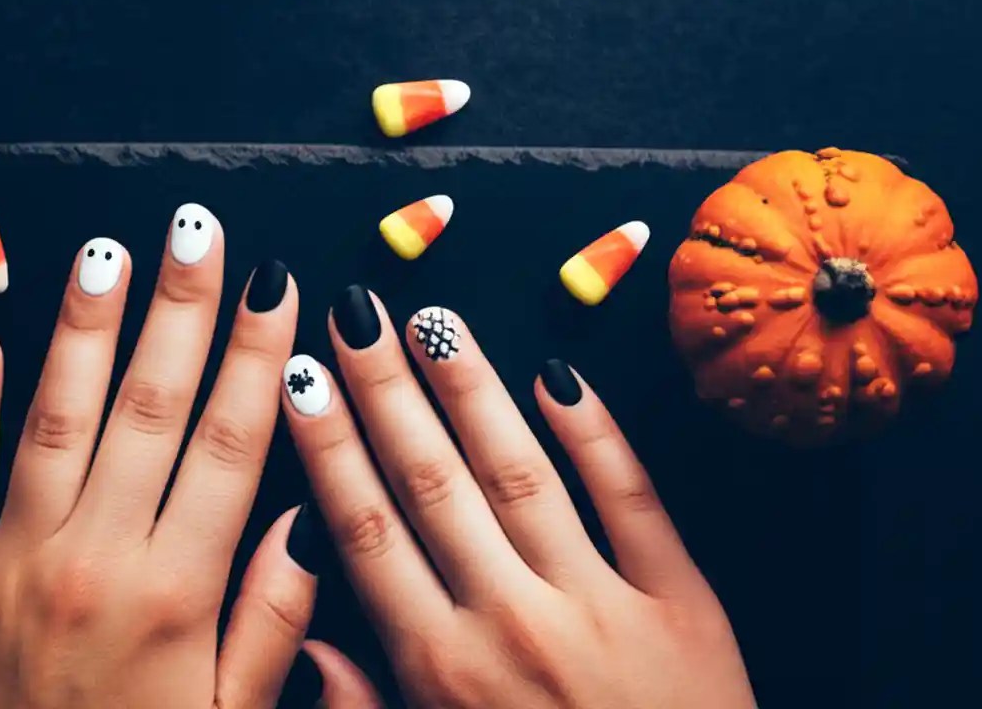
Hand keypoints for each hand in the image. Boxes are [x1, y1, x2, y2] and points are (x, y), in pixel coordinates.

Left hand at [0, 208, 372, 707]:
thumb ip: (271, 626)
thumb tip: (305, 525)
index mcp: (175, 593)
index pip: (232, 445)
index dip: (259, 357)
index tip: (278, 286)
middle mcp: (92, 556)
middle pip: (150, 408)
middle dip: (182, 309)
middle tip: (199, 230)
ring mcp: (8, 559)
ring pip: (56, 417)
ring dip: (84, 329)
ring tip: (108, 253)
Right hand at [280, 287, 756, 707]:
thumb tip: (309, 638)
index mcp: (441, 672)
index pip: (367, 532)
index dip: (329, 448)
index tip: (300, 378)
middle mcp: (511, 624)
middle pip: (431, 484)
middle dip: (384, 389)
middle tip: (354, 309)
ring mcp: (600, 605)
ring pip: (519, 474)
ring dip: (471, 391)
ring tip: (433, 320)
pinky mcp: (681, 600)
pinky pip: (633, 500)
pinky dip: (596, 433)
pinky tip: (558, 373)